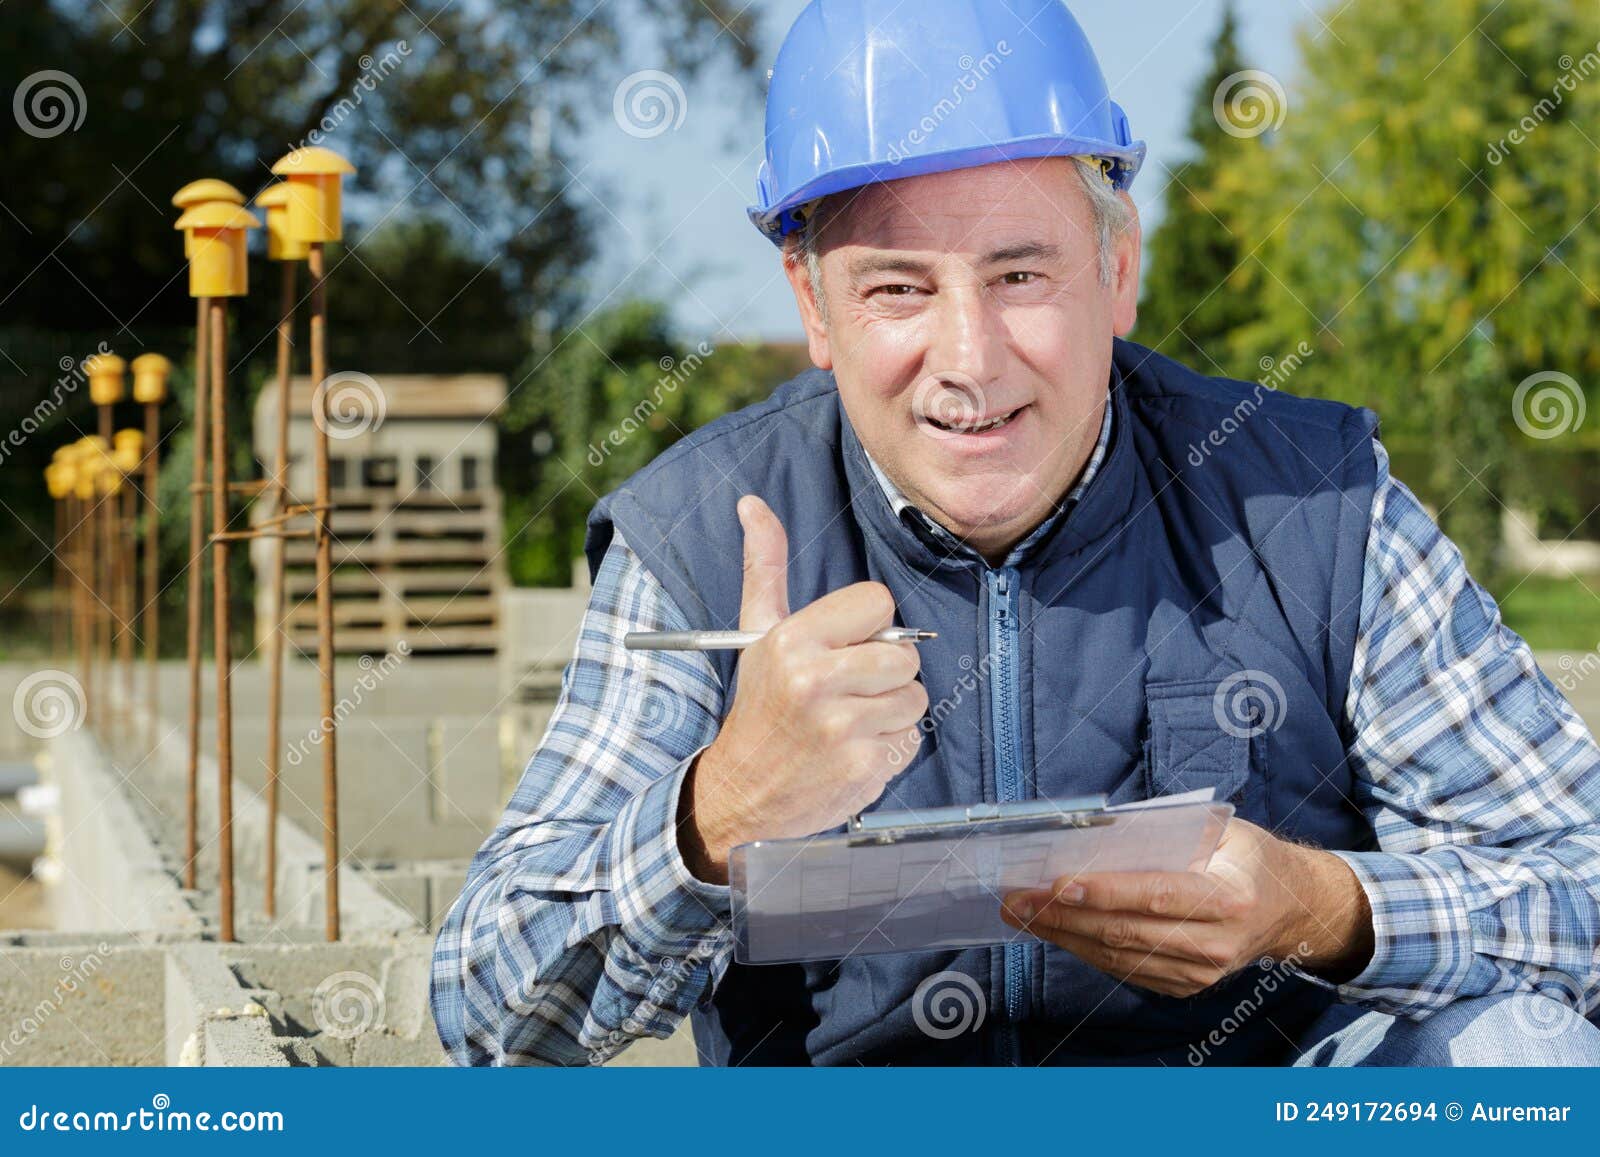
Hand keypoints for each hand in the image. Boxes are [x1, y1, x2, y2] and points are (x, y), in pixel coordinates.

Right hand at [678, 495, 929, 883]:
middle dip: (885, 673)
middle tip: (847, 690)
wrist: (743, 794)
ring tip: (849, 723)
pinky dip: (890, 747)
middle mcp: (816, 681)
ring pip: (914, 697)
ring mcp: (842, 728)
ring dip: (891, 712)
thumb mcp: (757, 632)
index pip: (879, 603)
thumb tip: (752, 502)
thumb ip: (765, 565)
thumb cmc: (760, 707)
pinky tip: (853, 752)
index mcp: (793, 640)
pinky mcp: (864, 768)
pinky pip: (911, 739)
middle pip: (905, 654)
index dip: (868, 627)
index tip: (842, 648)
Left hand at [998, 818, 1373, 997]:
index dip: (1103, 892)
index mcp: (1229, 897)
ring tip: (1022, 913)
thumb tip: (1095, 834)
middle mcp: (1216, 943)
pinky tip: (1055, 930)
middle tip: (1016, 898)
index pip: (1155, 896)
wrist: (1289, 908)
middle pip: (1125, 932)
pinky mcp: (1184, 986)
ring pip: (1117, 955)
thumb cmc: (1246, 857)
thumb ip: (1165, 831)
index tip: (1055, 883)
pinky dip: (1085, 948)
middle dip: (1062, 915)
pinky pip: (1124, 968)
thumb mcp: (1220, 829)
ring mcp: (1200, 973)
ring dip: (1063, 934)